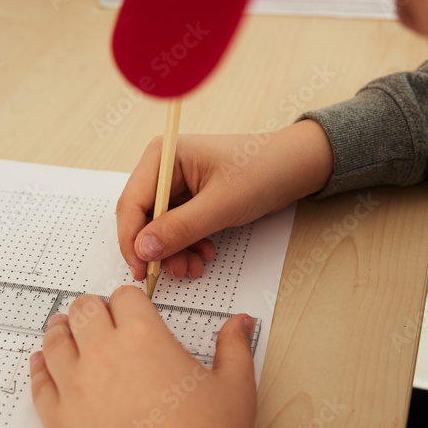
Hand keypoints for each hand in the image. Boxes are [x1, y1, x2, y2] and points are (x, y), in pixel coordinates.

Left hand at [30, 286, 257, 427]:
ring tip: (63, 331)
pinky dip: (40, 369)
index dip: (128, 302)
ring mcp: (75, 387)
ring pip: (55, 342)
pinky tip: (42, 363)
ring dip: (61, 332)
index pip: (124, 297)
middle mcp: (103, 354)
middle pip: (83, 311)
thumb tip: (241, 322)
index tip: (130, 311)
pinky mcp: (58, 420)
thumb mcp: (235, 386)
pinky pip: (39, 384)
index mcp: (144, 336)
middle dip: (92, 310)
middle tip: (96, 319)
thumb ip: (235, 347)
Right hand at [117, 119, 333, 280]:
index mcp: (163, 155)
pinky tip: (204, 254)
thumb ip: (180, 228)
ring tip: (194, 267)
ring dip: (173, 252)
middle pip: (142, 218)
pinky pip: (177, 229)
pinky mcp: (191, 200)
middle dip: (156, 249)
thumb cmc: (263, 170)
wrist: (295, 167)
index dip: (131, 239)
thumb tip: (144, 249)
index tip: (142, 267)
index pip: (131, 203)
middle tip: (172, 272)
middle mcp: (163, 168)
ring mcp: (177, 186)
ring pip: (159, 228)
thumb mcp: (221, 204)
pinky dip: (186, 246)